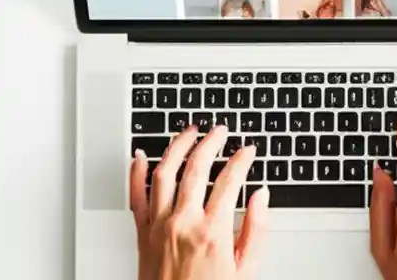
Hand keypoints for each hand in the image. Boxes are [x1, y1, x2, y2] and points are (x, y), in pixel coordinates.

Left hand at [129, 125, 268, 279]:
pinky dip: (135, 172)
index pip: (230, 180)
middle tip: (220, 131)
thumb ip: (257, 228)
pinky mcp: (142, 234)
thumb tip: (261, 196)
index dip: (242, 159)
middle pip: (196, 168)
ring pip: (164, 173)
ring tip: (189, 132)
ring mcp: (159, 226)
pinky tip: (140, 156)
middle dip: (211, 142)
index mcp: (212, 231)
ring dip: (177, 146)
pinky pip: (135, 196)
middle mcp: (182, 223)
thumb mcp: (246, 269)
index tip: (248, 151)